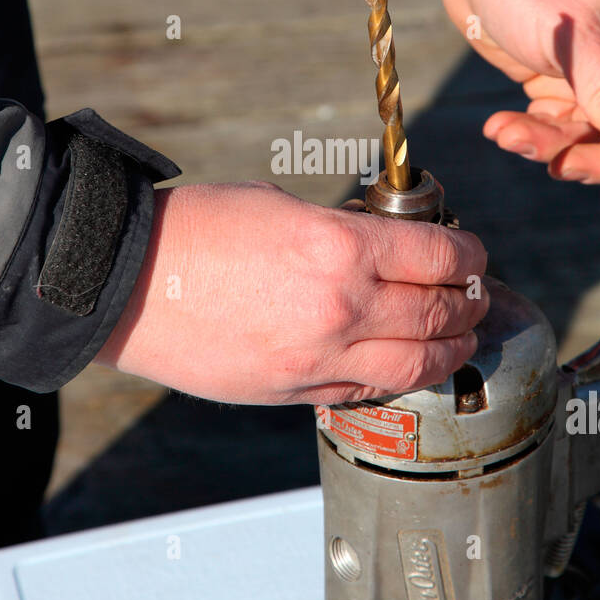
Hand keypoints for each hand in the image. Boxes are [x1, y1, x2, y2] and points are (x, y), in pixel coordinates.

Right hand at [96, 181, 488, 403]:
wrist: (124, 282)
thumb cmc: (197, 230)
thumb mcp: (282, 206)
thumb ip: (343, 233)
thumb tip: (385, 252)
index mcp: (340, 250)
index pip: (439, 258)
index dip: (469, 255)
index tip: (473, 255)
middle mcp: (341, 309)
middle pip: (437, 315)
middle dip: (467, 304)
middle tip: (474, 296)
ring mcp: (318, 360)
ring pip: (415, 366)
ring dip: (448, 350)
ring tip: (457, 338)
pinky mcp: (293, 393)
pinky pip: (367, 392)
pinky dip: (398, 378)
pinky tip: (405, 365)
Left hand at [407, 0, 599, 183]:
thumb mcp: (573, 38)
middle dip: (598, 154)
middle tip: (558, 162)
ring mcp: (598, 75)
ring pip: (594, 139)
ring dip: (552, 146)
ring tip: (506, 133)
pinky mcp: (562, 85)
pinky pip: (560, 129)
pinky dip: (532, 135)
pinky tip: (501, 125)